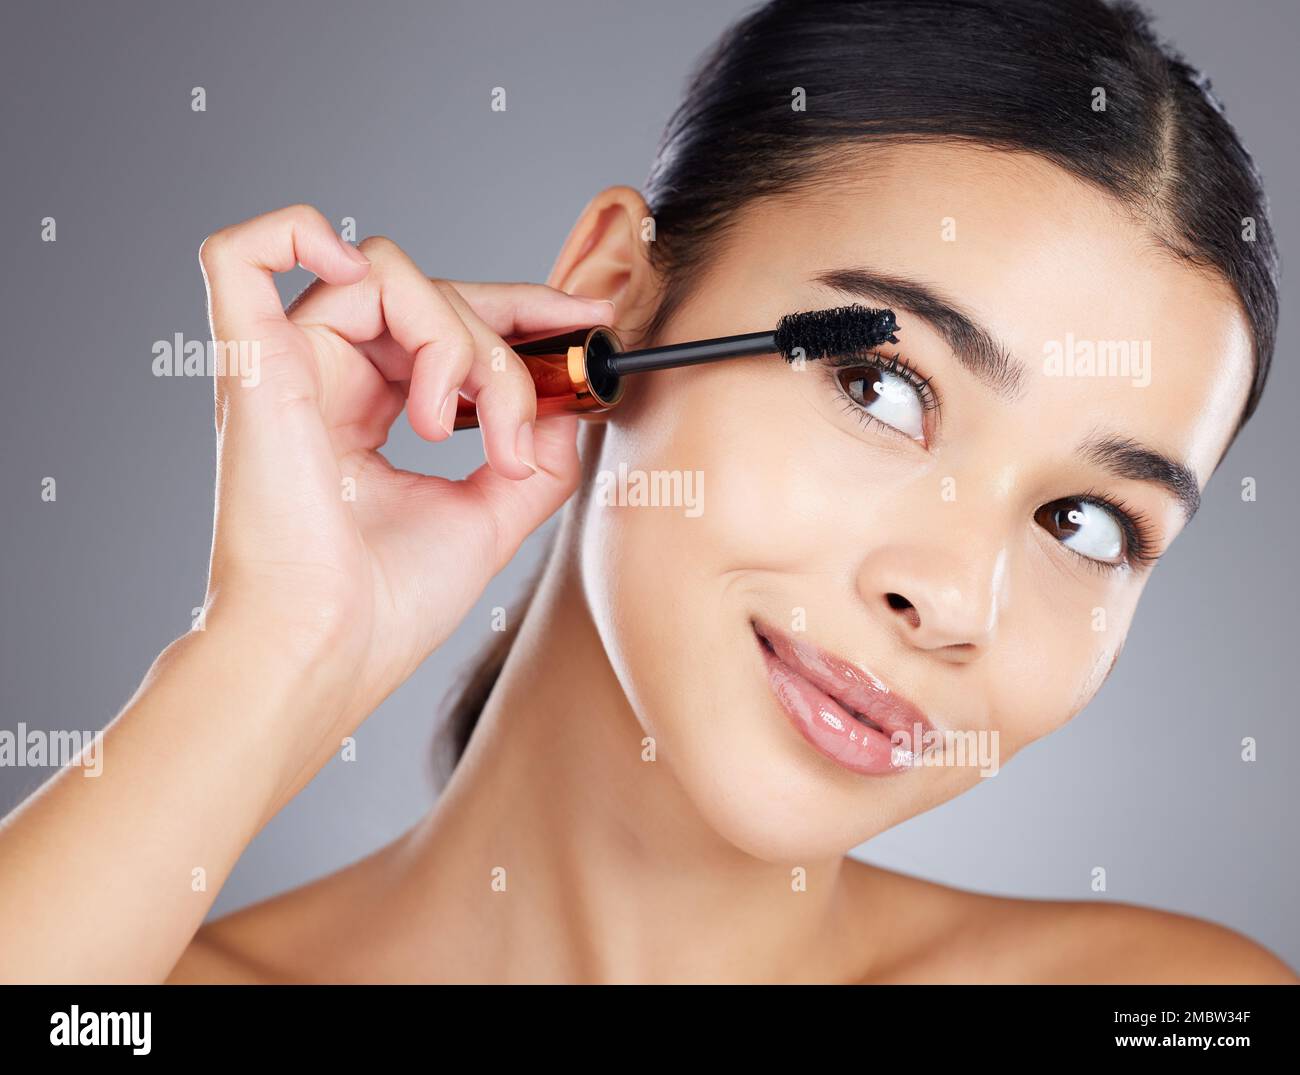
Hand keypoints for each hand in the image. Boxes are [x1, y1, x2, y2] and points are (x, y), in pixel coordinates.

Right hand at [196, 203, 609, 731]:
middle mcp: (327, 382)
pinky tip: (351, 274)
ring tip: (452, 425)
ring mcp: (286, 367)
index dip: (521, 310)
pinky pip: (242, 255)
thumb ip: (536, 454)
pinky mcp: (250, 364)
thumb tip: (571, 398)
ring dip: (453, 337)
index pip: (448, 323)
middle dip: (502, 350)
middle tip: (518, 433)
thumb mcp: (490, 518)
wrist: (329, 651)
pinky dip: (296, 234)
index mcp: (368, 413)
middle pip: (432, 298)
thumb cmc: (386, 607)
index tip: (585, 324)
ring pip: (387, 277)